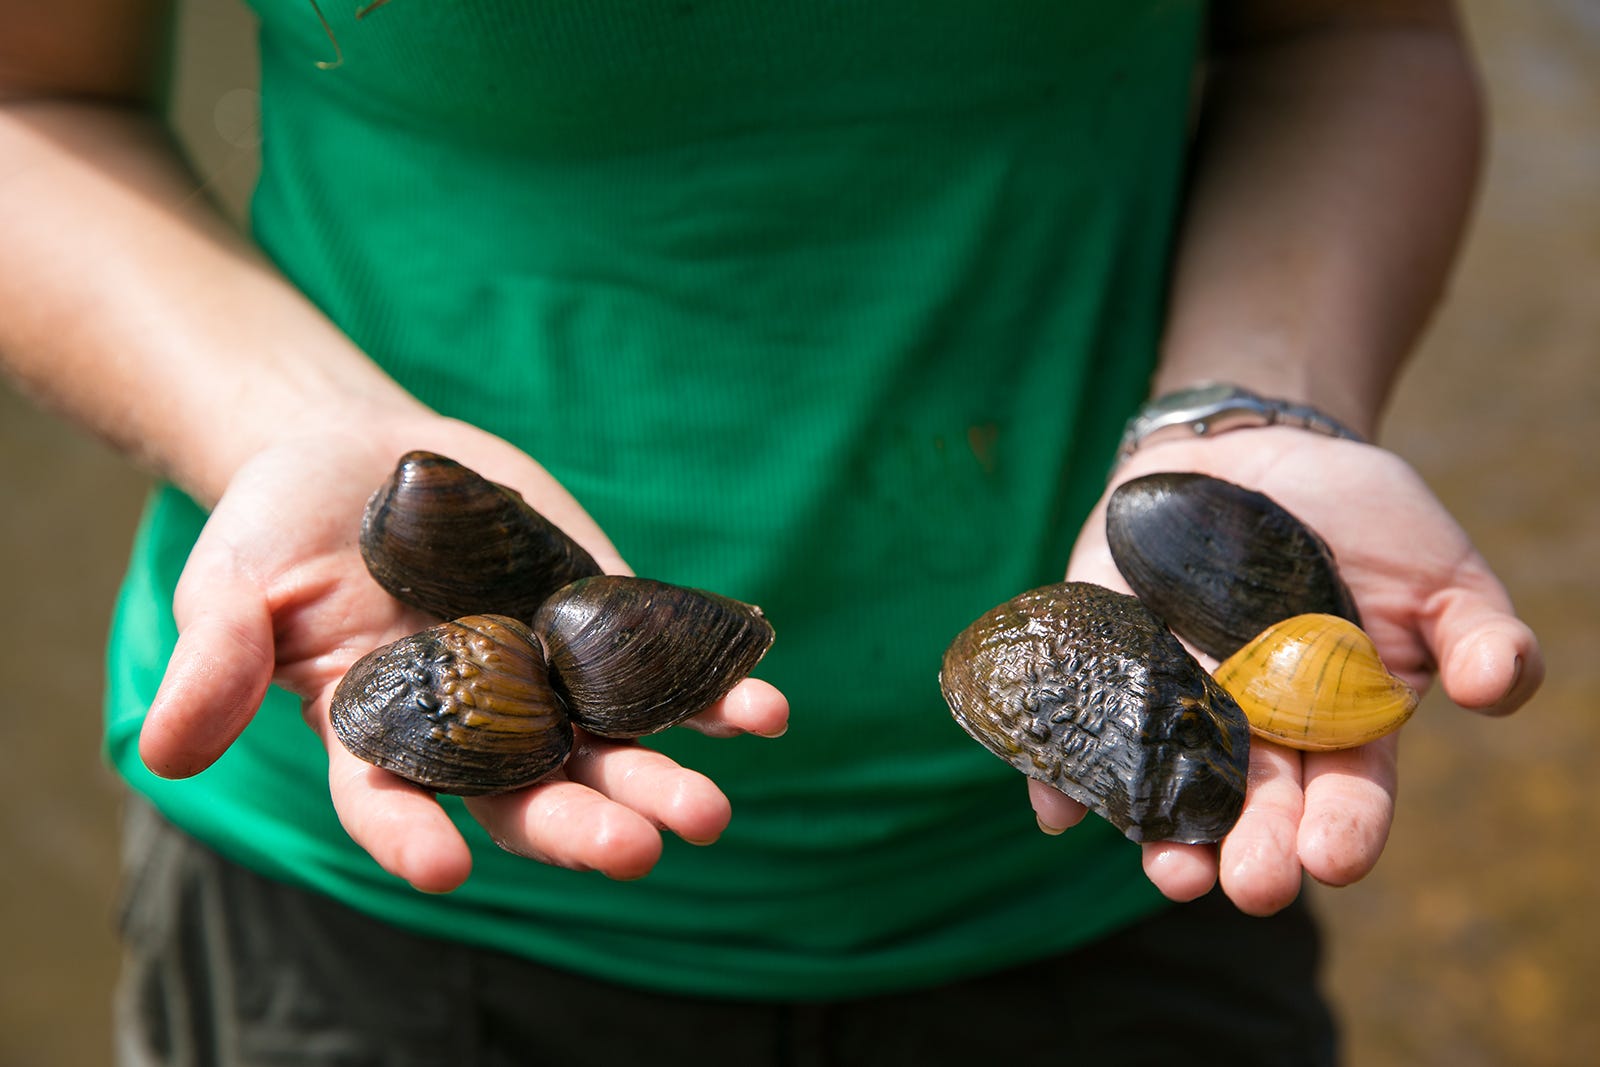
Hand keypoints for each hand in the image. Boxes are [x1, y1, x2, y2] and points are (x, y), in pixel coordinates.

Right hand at [136, 420, 789, 891]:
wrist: (365, 454)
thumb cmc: (283, 525)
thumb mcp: (236, 580)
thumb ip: (217, 658)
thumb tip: (166, 752)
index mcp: (377, 733)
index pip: (391, 802)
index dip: (412, 837)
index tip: (443, 869)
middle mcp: (473, 724)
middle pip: (526, 791)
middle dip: (578, 822)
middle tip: (638, 851)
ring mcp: (544, 674)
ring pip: (608, 743)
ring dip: (663, 774)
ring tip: (714, 807)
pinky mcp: (598, 617)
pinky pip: (658, 663)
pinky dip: (710, 689)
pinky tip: (762, 710)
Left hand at [1032, 427, 1541, 913]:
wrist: (1259, 451)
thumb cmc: (1364, 523)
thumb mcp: (1440, 570)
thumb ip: (1479, 634)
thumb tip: (1497, 688)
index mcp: (1339, 728)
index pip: (1346, 794)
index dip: (1343, 828)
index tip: (1334, 856)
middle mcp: (1251, 730)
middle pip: (1251, 804)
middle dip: (1251, 849)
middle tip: (1251, 887)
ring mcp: (1174, 698)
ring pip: (1165, 782)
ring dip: (1162, 831)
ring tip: (1170, 872)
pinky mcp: (1106, 660)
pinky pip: (1082, 720)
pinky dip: (1063, 769)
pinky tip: (1054, 805)